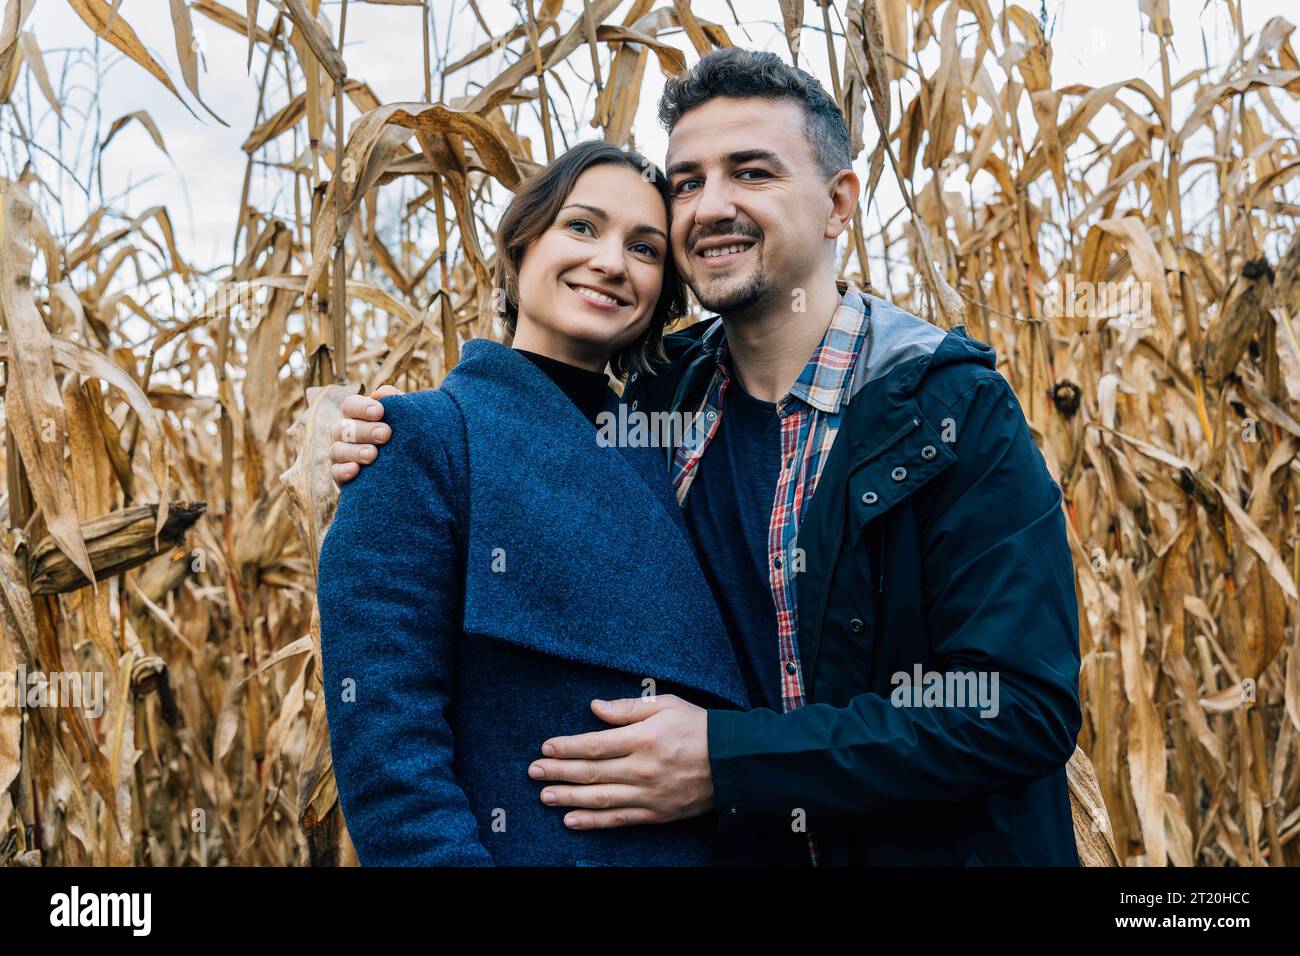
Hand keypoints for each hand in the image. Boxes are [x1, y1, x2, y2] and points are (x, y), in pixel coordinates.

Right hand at [330, 385, 401, 484]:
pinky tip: (356, 470)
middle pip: (343, 428)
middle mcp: (343, 433)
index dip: (362, 407)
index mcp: (356, 415)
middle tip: (385, 434)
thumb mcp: (405, 418)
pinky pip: (335, 472)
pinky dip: (344, 470)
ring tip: (373, 454)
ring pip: (337, 450)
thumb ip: (395, 402)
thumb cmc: (404, 436)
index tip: (380, 411)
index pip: (350, 405)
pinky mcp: (340, 476)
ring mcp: (340, 455)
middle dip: (364, 430)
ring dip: (354, 451)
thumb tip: (380, 393)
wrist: (410, 469)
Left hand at [527, 695, 712, 828]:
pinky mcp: (657, 813)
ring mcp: (649, 794)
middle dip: (558, 772)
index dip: (567, 747)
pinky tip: (571, 820)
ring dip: (568, 798)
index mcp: (643, 738)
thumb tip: (595, 707)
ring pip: (600, 798)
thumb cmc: (699, 727)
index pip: (594, 745)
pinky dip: (593, 821)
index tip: (546, 748)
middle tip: (533, 772)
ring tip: (544, 796)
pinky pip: (619, 820)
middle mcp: (642, 769)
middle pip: (591, 772)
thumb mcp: (666, 705)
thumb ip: (628, 708)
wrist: (735, 762)